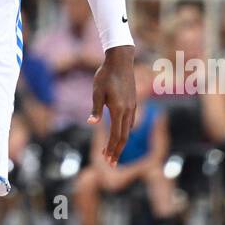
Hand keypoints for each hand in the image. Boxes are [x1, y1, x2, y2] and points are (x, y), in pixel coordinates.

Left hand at [89, 45, 135, 164]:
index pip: (116, 135)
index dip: (111, 149)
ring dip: (120, 142)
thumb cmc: (105, 75)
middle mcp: (127, 110)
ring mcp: (132, 106)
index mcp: (118, 110)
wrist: (121, 60)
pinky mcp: (133, 102)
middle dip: (117, 151)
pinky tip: (120, 133)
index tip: (106, 160)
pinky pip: (130, 121)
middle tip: (110, 164)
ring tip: (113, 151)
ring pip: (128, 130)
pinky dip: (125, 131)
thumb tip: (91, 123)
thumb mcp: (97, 91)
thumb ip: (95, 109)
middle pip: (124, 137)